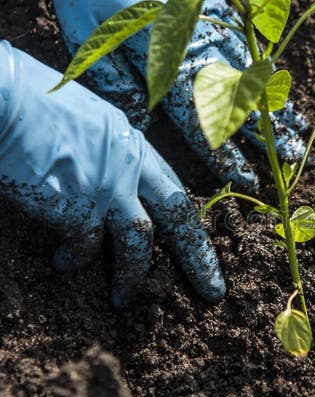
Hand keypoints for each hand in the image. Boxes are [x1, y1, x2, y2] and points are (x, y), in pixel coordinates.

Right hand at [0, 41, 224, 306]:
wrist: (3, 97)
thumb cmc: (28, 99)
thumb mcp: (82, 116)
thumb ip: (102, 147)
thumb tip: (98, 171)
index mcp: (130, 139)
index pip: (170, 185)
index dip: (185, 217)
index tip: (197, 240)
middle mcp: (128, 162)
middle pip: (178, 214)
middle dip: (198, 256)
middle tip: (211, 289)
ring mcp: (107, 185)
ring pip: (139, 242)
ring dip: (133, 276)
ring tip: (123, 300)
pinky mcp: (77, 206)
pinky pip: (85, 247)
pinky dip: (74, 260)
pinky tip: (62, 263)